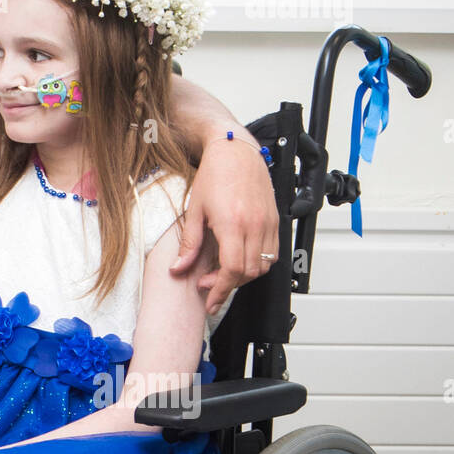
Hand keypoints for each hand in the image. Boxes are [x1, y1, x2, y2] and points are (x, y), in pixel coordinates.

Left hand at [170, 134, 277, 315]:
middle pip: (248, 272)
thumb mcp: (194, 209)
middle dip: (228, 285)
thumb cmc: (214, 175)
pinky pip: (272, 253)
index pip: (232, 269)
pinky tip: (240, 259)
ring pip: (263, 266)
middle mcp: (255, 225)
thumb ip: (189, 243)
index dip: (220, 289)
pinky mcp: (275, 221)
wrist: (235, 152)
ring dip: (244, 276)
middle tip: (208, 284)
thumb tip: (178, 268)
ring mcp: (268, 223)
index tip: (210, 300)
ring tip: (222, 272)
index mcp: (232, 223)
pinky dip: (258, 263)